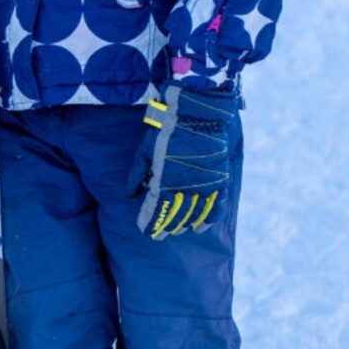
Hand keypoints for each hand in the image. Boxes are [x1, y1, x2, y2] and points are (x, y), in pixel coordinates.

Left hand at [133, 82, 240, 240]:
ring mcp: (204, 186)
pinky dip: (208, 218)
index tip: (145, 232)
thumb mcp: (144, 151)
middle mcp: (185, 188)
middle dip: (166, 227)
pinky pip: (215, 206)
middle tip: (160, 235)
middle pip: (175, 216)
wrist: (198, 113)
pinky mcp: (219, 180)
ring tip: (177, 231)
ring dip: (184, 225)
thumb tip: (129, 195)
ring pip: (194, 215)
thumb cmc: (166, 130)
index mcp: (165, 182)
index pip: (156, 211)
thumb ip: (136, 175)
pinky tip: (201, 227)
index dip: (150, 223)